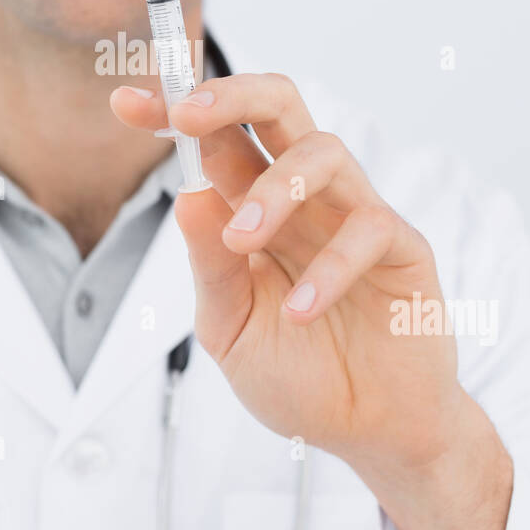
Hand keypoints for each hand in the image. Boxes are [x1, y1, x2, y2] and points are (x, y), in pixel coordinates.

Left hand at [111, 72, 464, 474]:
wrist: (369, 434)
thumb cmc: (298, 374)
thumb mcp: (230, 329)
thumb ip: (211, 267)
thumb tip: (185, 196)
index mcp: (255, 207)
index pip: (217, 138)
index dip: (172, 112)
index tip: (125, 104)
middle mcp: (305, 198)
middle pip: (279, 104)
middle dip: (230, 95)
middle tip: (187, 116)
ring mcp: (355, 216)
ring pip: (322, 152)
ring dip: (275, 187)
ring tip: (243, 239)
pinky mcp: (403, 249)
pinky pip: (370, 227)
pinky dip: (330, 266)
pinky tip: (300, 311)